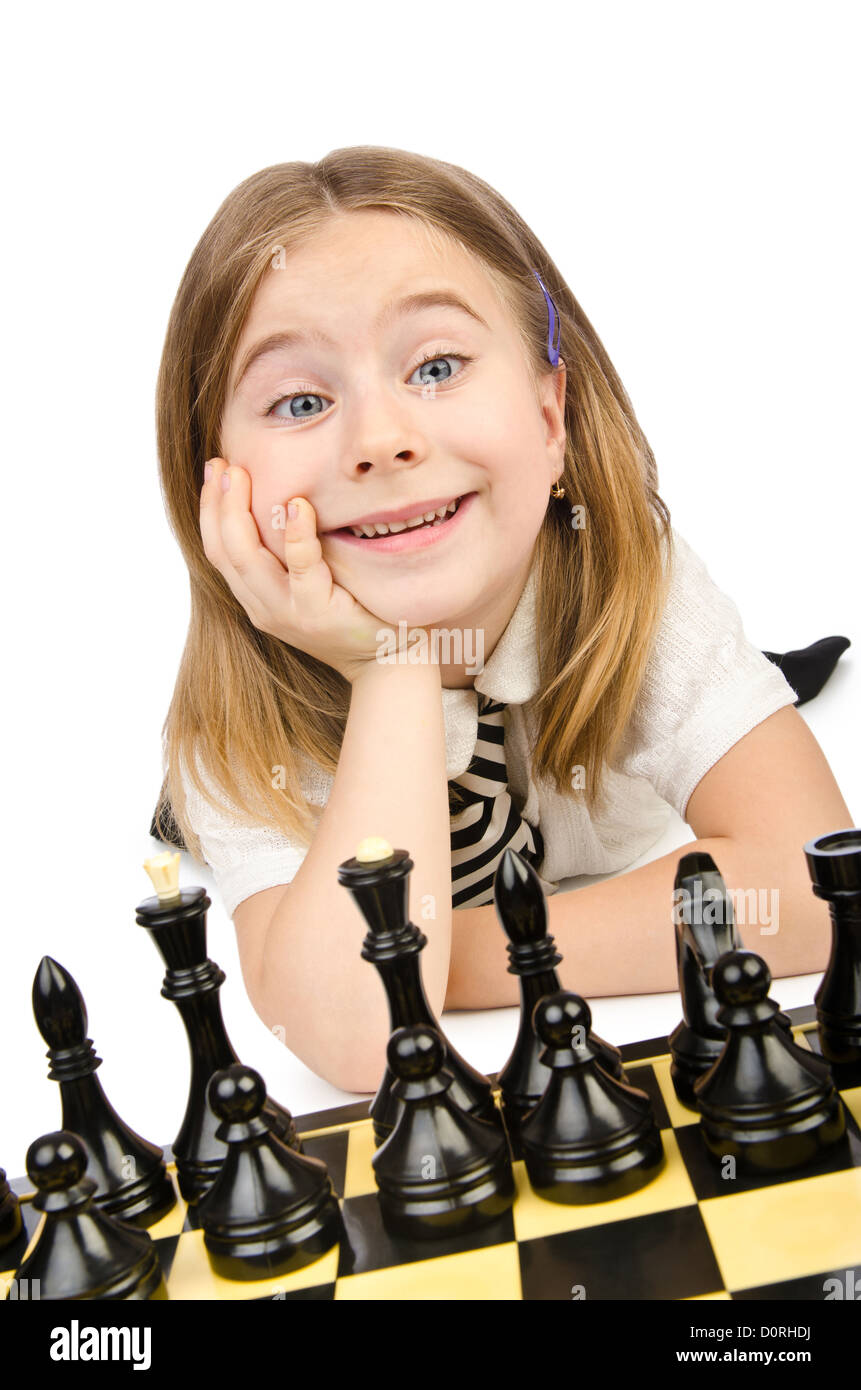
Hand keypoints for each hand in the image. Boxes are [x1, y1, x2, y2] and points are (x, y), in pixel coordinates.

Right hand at [199, 458, 391, 683]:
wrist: (389, 660)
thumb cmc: (357, 609)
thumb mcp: (314, 580)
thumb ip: (293, 551)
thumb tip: (286, 494)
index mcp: (257, 597)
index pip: (218, 549)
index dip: (210, 508)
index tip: (215, 469)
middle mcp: (264, 606)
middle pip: (223, 551)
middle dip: (217, 503)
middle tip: (221, 463)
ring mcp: (287, 612)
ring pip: (246, 559)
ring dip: (239, 512)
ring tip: (243, 473)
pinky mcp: (316, 614)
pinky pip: (300, 569)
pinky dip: (295, 535)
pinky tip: (296, 506)